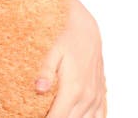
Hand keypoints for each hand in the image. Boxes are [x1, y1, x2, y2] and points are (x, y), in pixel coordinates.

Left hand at [36, 0, 106, 116]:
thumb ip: (45, 71)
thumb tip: (37, 88)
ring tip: (55, 114)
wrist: (85, 29)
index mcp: (73, 88)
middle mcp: (87, 96)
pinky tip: (77, 116)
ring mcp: (96, 97)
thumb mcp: (52, 51)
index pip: (58, 117)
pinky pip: (100, 116)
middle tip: (39, 115)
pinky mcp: (100, 94)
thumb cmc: (65, 38)